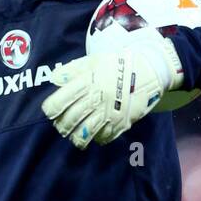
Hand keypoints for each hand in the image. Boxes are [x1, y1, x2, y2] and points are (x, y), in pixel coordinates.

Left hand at [41, 28, 183, 150]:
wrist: (149, 70)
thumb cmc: (118, 64)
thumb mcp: (94, 61)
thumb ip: (73, 70)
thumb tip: (54, 79)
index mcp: (87, 81)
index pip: (60, 101)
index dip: (51, 109)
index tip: (50, 112)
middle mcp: (96, 98)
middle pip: (71, 119)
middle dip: (62, 126)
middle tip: (60, 127)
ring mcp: (109, 112)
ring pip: (85, 132)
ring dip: (76, 137)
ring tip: (74, 137)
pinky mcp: (121, 122)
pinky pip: (104, 136)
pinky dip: (97, 139)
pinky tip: (94, 136)